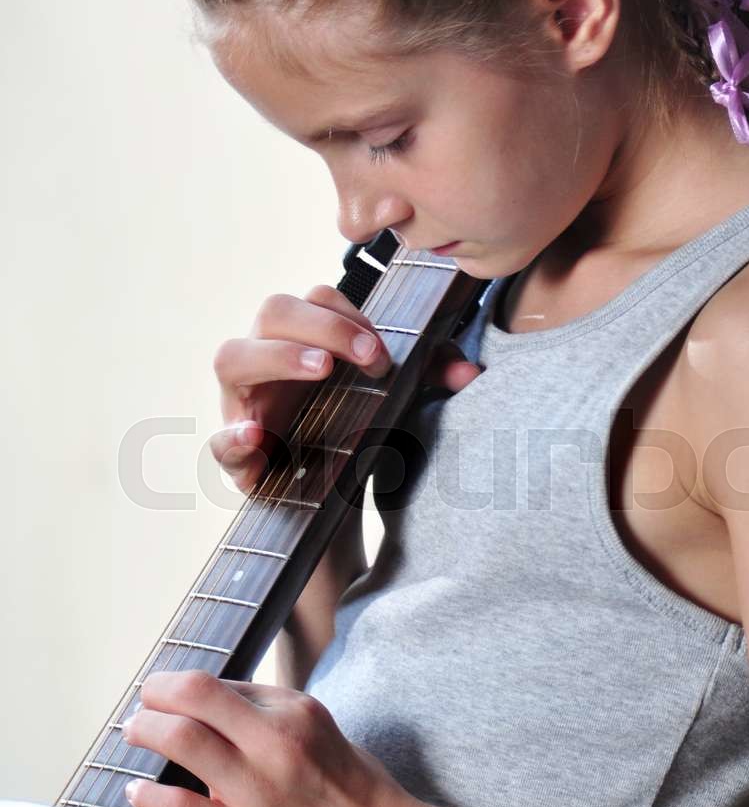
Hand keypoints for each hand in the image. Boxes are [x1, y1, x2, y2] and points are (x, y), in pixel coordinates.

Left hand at [121, 668, 419, 806]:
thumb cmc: (354, 790)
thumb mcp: (321, 728)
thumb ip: (269, 713)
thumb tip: (209, 705)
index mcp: (297, 711)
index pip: (222, 684)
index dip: (181, 685)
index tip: (165, 693)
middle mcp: (277, 741)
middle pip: (194, 695)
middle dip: (154, 695)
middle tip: (140, 707)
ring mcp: (259, 788)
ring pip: (181, 740)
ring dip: (144, 731)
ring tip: (134, 734)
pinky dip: (147, 795)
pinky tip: (137, 791)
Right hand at [211, 283, 482, 495]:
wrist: (335, 509)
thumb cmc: (361, 436)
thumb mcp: (401, 404)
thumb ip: (431, 379)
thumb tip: (469, 372)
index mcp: (304, 340)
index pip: (315, 297)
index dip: (349, 316)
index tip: (384, 353)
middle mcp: (267, 362)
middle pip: (274, 310)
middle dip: (323, 326)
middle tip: (369, 358)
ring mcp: (244, 404)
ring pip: (232, 357)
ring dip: (278, 356)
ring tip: (321, 370)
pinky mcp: (238, 456)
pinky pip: (220, 441)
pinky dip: (234, 437)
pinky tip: (258, 435)